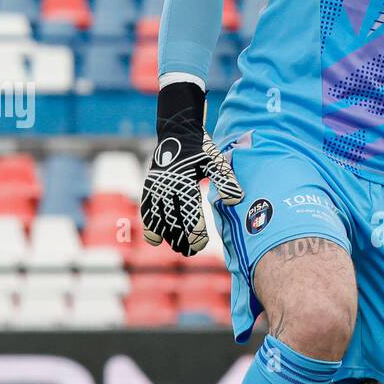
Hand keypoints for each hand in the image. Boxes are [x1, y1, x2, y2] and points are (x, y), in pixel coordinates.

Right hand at [140, 81, 243, 255]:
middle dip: (181, 238)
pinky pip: (147, 210)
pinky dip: (150, 225)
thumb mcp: (217, 161)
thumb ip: (226, 180)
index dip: (193, 231)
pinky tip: (155, 240)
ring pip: (158, 218)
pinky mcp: (149, 187)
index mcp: (184, 180)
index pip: (188, 212)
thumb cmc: (202, 149)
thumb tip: (236, 200)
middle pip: (172, 219)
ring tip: (178, 249)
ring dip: (167, 236)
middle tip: (191, 252)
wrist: (178, 131)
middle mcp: (167, 185)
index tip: (199, 246)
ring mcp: (156, 187)